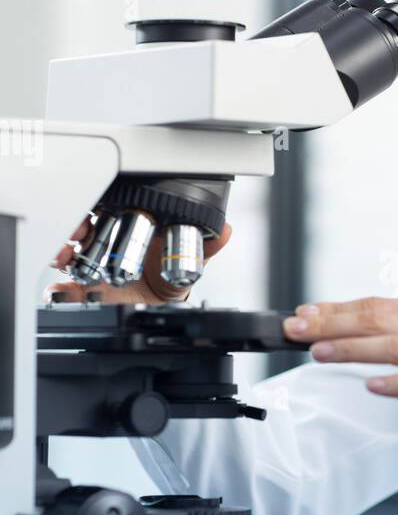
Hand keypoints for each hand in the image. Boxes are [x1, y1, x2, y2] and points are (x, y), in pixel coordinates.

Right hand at [44, 219, 232, 305]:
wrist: (160, 310)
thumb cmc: (170, 278)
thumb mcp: (190, 262)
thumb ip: (207, 247)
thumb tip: (225, 230)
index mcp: (133, 227)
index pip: (109, 208)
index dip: (98, 204)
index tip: (94, 212)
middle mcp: (108, 242)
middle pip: (82, 224)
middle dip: (73, 224)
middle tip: (75, 232)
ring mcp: (93, 264)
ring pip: (68, 250)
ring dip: (61, 250)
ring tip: (62, 257)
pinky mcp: (83, 289)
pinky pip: (61, 287)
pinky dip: (56, 289)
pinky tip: (57, 289)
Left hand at [282, 296, 397, 441]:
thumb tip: (357, 327)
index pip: (377, 304)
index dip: (336, 308)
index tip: (303, 313)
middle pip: (378, 320)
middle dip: (332, 323)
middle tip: (296, 329)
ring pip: (393, 347)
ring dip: (351, 349)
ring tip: (318, 354)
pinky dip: (393, 384)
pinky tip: (369, 386)